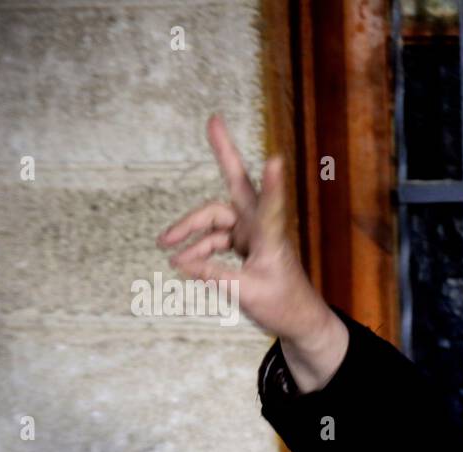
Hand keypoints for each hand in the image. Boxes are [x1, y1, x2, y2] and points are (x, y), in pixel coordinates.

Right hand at [157, 115, 346, 388]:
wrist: (298, 320)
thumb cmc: (282, 305)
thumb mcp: (245, 294)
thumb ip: (212, 275)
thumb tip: (179, 262)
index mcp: (272, 238)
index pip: (271, 207)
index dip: (272, 185)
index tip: (276, 159)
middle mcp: (262, 228)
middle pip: (236, 186)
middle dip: (224, 153)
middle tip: (213, 119)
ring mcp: (252, 234)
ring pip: (214, 221)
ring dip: (190, 231)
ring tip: (164, 245)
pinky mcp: (244, 244)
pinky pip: (214, 240)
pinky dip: (198, 250)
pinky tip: (181, 262)